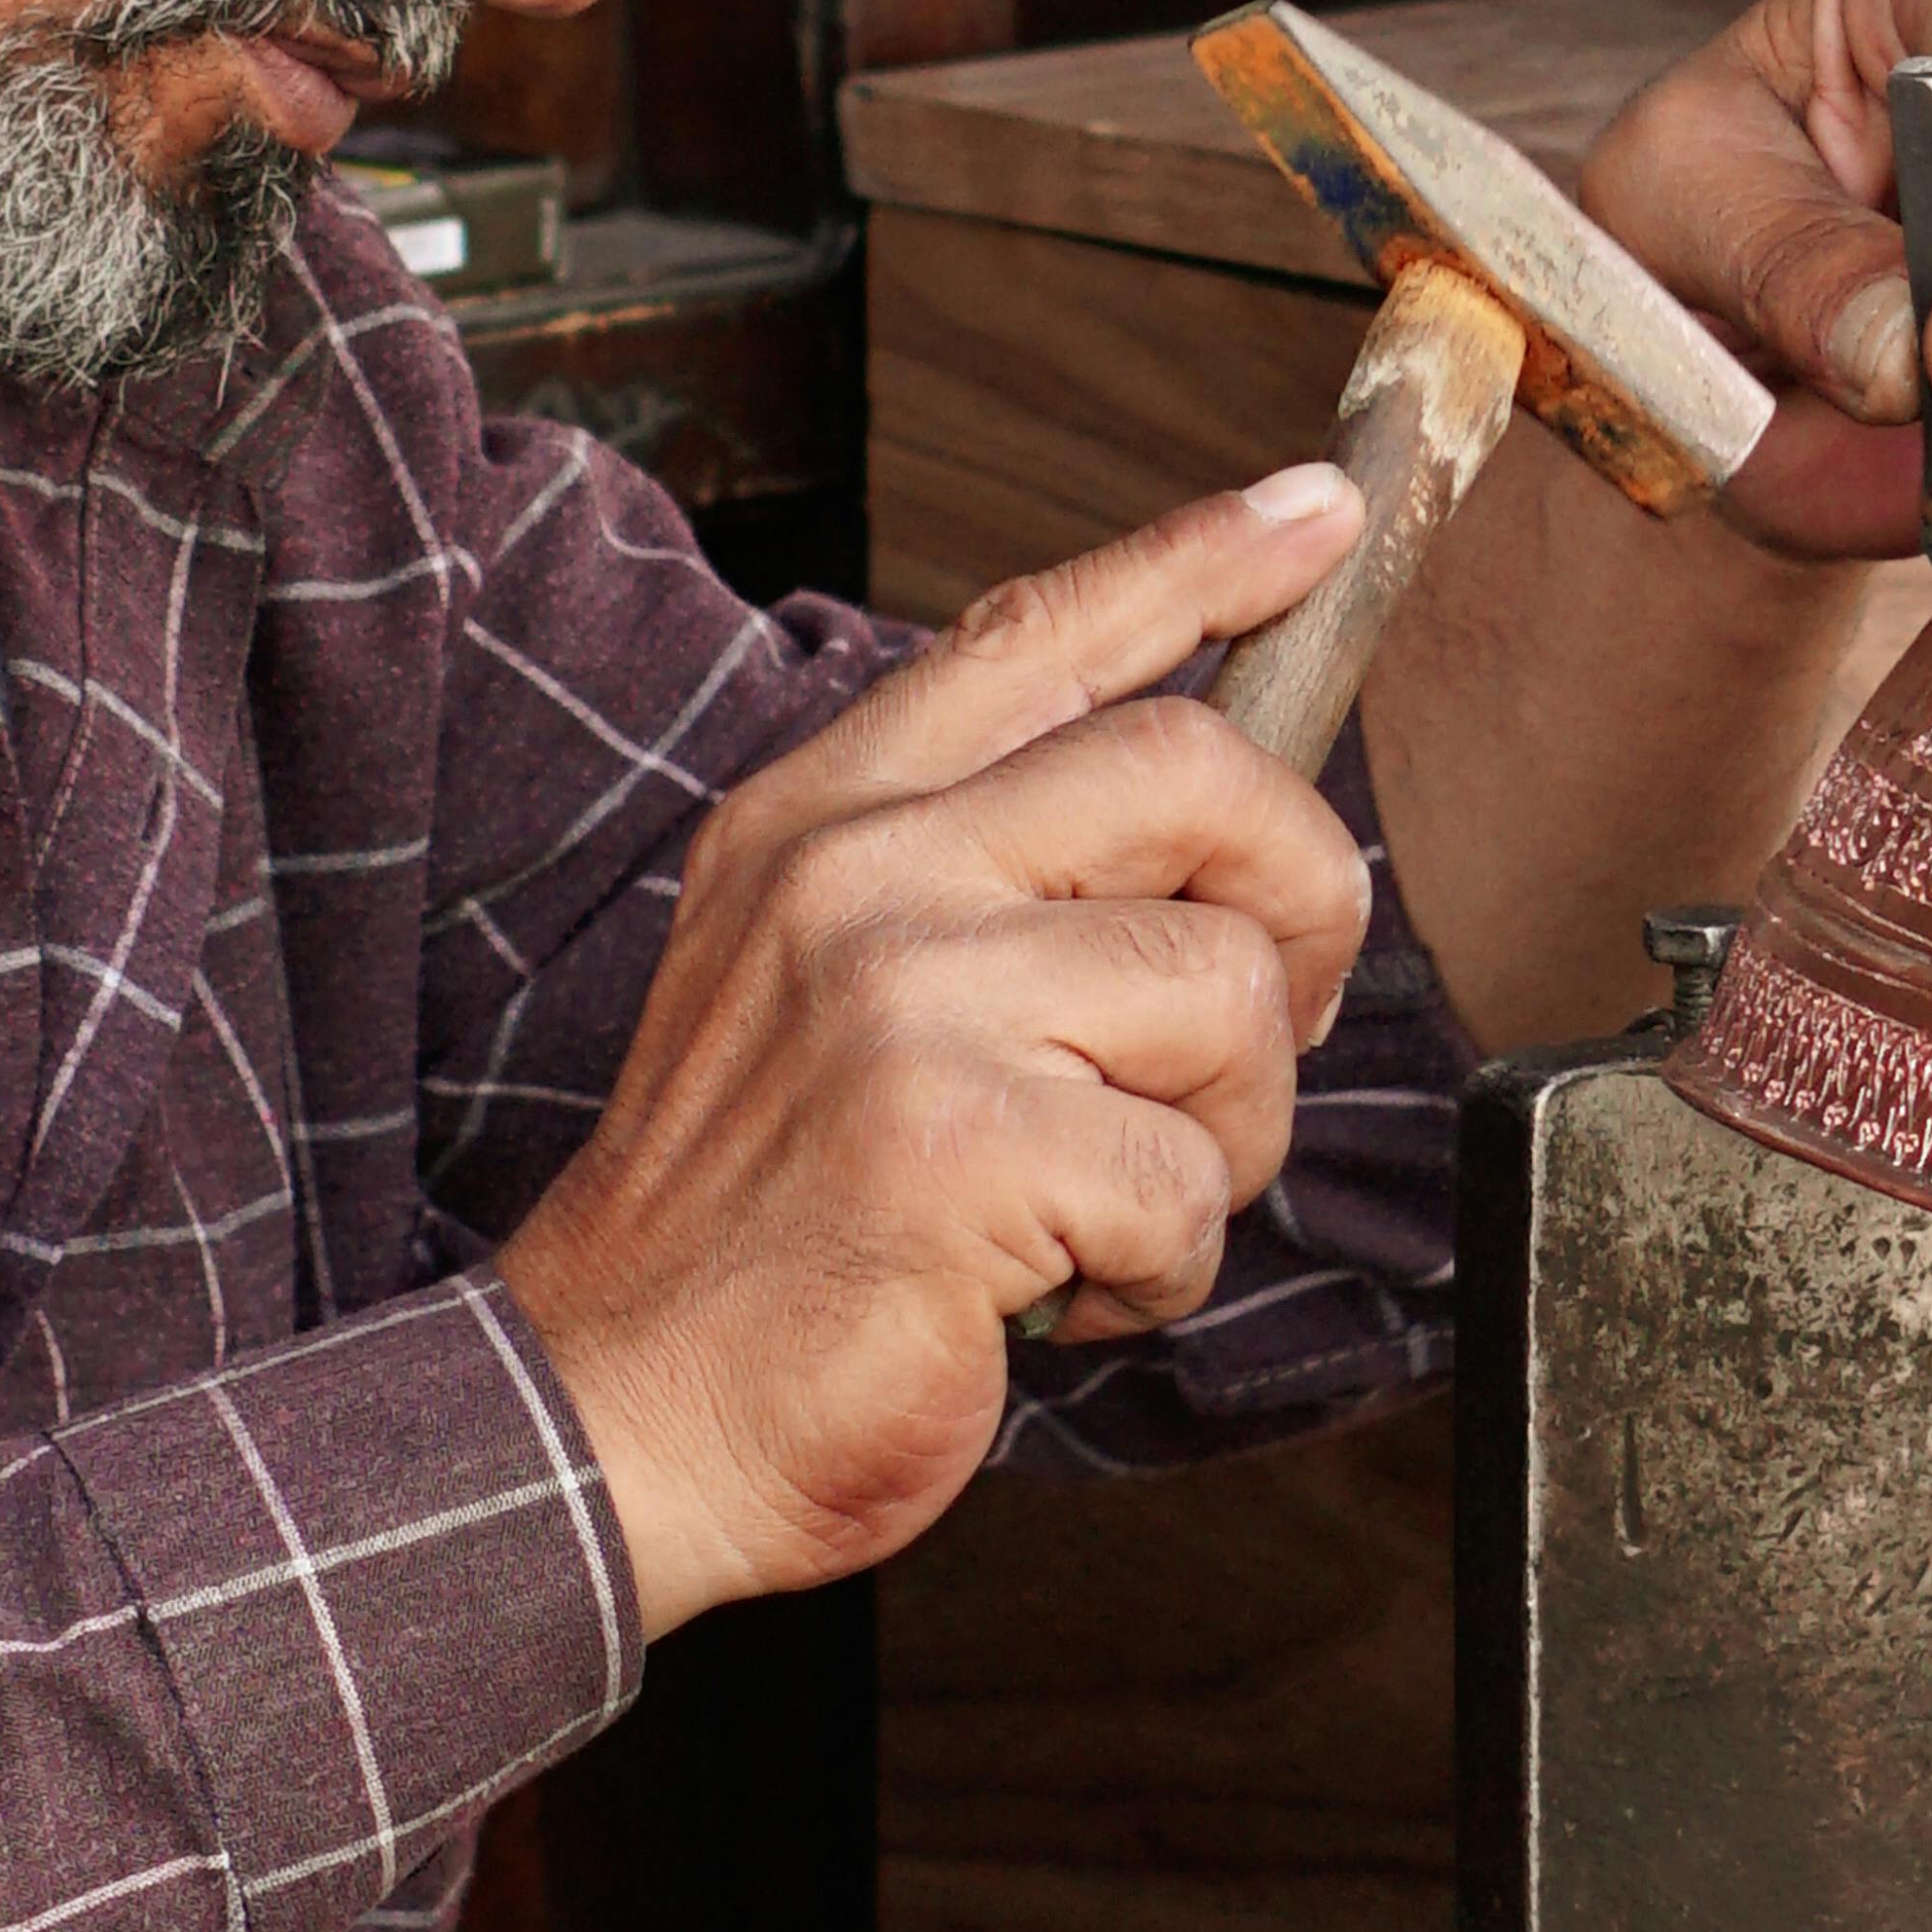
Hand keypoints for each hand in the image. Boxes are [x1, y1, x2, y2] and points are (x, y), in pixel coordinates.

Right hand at [503, 477, 1373, 1634]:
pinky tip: (1057, 1292)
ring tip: (1104, 1205)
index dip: (1198, 565)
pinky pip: (1187, 1176)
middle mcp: (856, 873)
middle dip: (1295, 904)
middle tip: (1249, 1029)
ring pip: (1225, 993)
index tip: (1314, 518)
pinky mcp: (953, 1143)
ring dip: (1223, 1138)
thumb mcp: (824, 988)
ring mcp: (900, 998)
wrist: (617, 1413)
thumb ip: (979, 879)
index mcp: (822, 817)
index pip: (1039, 637)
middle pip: (1197, 773)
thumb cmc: (757, 1226)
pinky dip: (1161, 1267)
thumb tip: (1212, 828)